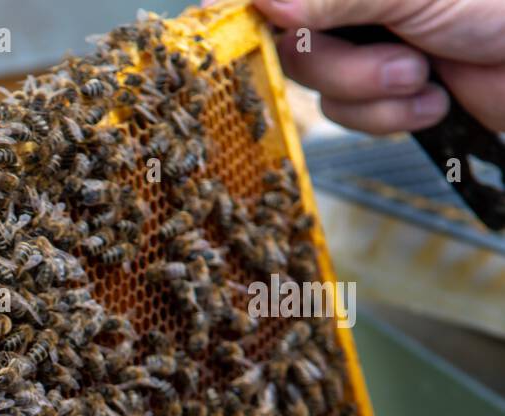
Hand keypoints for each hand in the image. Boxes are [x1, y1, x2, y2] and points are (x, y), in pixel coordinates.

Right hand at [253, 0, 504, 132]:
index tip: (225, 27)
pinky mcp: (384, 90)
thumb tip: (263, 2)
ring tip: (424, 75)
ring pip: (317, 85)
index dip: (247, 10)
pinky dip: (391, 117)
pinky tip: (434, 98)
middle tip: (395, 59)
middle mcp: (352, 4)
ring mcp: (368, 44)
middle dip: (339, 64)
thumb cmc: (502, 2)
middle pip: (287, 43)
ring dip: (372, 93)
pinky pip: (349, 116)